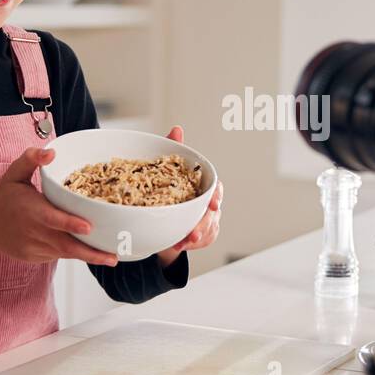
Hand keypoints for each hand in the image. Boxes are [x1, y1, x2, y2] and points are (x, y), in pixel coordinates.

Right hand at [0, 146, 117, 270]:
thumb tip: (51, 152)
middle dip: (90, 252)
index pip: (52, 218)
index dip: (70, 223)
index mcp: (32, 210)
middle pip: (65, 245)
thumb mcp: (14, 172)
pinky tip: (88, 250)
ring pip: (65, 253)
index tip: (88, 226)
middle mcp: (34, 231)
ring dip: (87, 256)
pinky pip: (58, 255)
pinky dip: (72, 253)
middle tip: (113, 256)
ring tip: (110, 256)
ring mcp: (35, 247)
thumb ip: (31, 158)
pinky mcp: (35, 257)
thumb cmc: (4, 196)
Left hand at [157, 125, 221, 266]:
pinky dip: (192, 246)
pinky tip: (179, 245)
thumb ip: (173, 149)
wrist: (159, 212)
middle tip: (191, 237)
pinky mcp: (203, 235)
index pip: (216, 189)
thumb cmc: (166, 186)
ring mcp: (208, 219)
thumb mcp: (165, 167)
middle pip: (213, 215)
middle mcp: (209, 202)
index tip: (213, 205)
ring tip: (179, 244)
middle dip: (203, 226)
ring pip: (210, 230)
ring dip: (196, 238)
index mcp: (203, 185)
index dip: (215, 197)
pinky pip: (204, 241)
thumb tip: (177, 129)